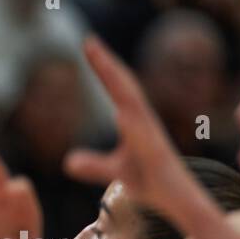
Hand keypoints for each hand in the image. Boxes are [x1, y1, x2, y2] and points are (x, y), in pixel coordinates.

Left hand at [63, 36, 199, 215]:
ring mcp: (148, 131)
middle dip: (106, 62)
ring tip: (99, 57)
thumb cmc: (148, 181)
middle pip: (123, 84)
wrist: (172, 198)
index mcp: (133, 119)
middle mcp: (141, 118)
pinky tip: (120, 110)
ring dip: (116, 78)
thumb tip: (68, 162)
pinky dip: (130, 117)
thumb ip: (92, 165)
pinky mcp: (154, 148)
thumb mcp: (111, 172)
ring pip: (131, 99)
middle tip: (88, 40)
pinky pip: (141, 129)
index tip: (88, 46)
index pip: (115, 88)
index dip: (103, 68)